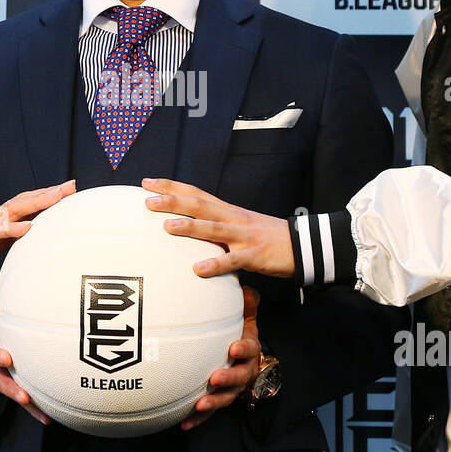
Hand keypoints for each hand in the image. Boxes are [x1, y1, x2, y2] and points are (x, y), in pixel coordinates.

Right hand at [0, 300, 49, 425]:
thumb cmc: (6, 326)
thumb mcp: (6, 312)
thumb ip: (22, 301)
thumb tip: (50, 277)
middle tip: (6, 357)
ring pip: (2, 381)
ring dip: (13, 389)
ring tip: (24, 396)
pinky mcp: (10, 385)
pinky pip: (21, 397)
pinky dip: (33, 408)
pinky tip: (46, 417)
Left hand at [141, 178, 294, 278]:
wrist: (303, 245)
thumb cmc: (266, 238)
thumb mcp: (239, 227)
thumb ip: (216, 227)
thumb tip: (187, 229)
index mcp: (228, 211)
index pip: (196, 193)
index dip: (171, 186)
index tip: (147, 182)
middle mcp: (233, 218)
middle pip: (200, 205)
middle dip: (173, 201)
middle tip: (147, 200)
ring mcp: (244, 236)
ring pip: (214, 229)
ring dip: (190, 227)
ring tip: (167, 226)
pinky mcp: (254, 255)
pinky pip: (232, 261)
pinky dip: (215, 264)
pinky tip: (198, 269)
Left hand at [182, 285, 261, 429]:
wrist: (239, 355)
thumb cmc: (237, 332)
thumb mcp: (244, 316)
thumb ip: (246, 303)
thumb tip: (247, 289)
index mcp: (249, 349)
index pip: (250, 349)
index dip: (243, 349)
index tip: (233, 348)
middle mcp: (244, 370)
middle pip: (241, 377)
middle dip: (229, 378)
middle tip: (215, 378)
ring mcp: (232, 387)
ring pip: (227, 397)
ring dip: (214, 402)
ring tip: (200, 404)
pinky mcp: (219, 399)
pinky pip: (210, 412)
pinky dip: (199, 419)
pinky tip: (185, 423)